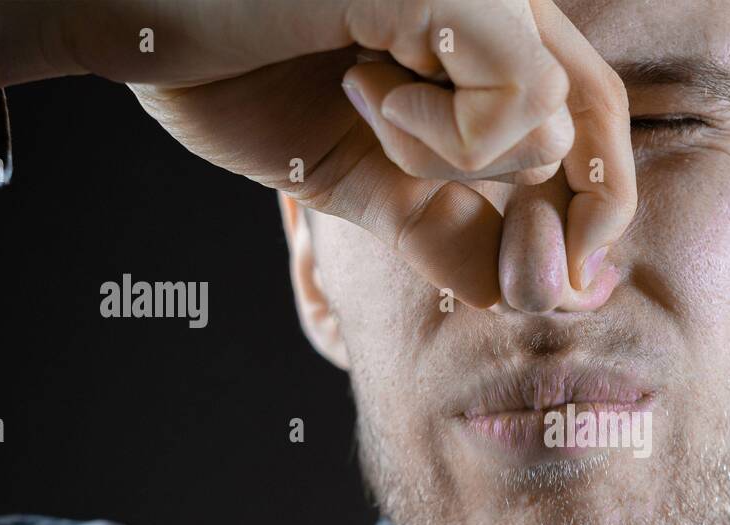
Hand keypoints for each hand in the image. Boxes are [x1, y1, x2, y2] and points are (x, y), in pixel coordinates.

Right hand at [0, 0, 636, 308]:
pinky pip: (519, 99)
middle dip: (573, 217)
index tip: (569, 280)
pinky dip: (442, 133)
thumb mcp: (365, 181)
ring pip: (548, 121)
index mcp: (482, 33)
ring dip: (448, 155)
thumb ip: (453, 231)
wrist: (128, 14)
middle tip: (510, 255)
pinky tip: (361, 84)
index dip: (601, 203)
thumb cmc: (234, 72)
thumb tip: (547, 291)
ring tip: (361, 100)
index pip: (589, 117)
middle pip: (598, 118)